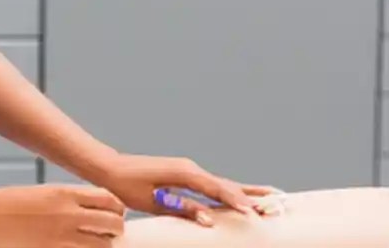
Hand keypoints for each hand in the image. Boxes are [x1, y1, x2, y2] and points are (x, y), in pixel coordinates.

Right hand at [0, 183, 125, 247]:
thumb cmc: (11, 203)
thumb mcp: (45, 192)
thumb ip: (70, 200)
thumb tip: (93, 209)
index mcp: (66, 193)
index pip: (109, 199)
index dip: (117, 208)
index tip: (115, 213)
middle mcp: (68, 214)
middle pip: (113, 224)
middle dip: (116, 229)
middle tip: (111, 233)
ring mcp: (62, 236)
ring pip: (103, 246)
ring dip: (103, 246)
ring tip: (97, 245)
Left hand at [96, 154, 274, 225]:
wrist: (112, 169)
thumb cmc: (128, 186)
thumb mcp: (154, 201)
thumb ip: (183, 209)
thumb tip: (210, 220)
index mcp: (185, 173)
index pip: (218, 189)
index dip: (237, 201)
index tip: (255, 212)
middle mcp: (191, 169)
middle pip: (227, 184)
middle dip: (251, 196)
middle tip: (277, 205)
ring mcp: (189, 170)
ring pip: (223, 184)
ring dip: (246, 192)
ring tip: (271, 196)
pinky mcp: (186, 175)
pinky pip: (213, 185)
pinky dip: (229, 191)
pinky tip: (240, 197)